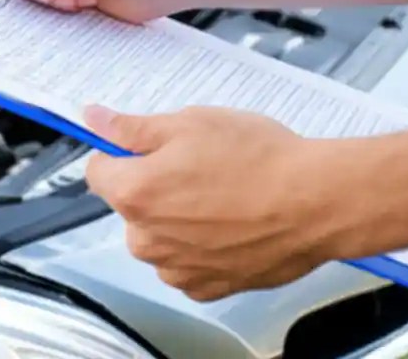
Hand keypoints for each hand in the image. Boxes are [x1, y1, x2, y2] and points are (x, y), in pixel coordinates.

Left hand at [84, 106, 352, 300]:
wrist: (315, 202)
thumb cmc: (257, 158)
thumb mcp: (190, 123)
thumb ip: (132, 127)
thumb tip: (92, 119)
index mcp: (134, 193)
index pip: (98, 171)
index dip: (123, 154)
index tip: (152, 147)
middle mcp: (146, 239)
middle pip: (130, 206)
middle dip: (155, 186)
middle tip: (200, 167)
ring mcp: (175, 269)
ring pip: (159, 236)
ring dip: (178, 220)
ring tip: (222, 197)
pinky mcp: (205, 287)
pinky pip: (186, 264)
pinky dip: (201, 247)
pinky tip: (232, 226)